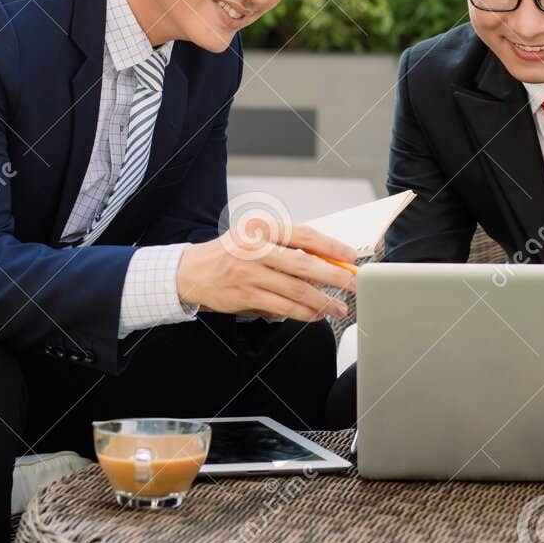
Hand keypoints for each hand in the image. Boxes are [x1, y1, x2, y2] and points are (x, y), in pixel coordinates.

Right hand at [176, 221, 356, 321]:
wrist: (191, 271)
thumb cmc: (229, 253)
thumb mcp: (255, 237)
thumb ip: (286, 245)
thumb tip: (325, 259)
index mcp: (262, 228)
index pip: (304, 234)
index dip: (331, 246)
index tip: (350, 256)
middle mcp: (256, 248)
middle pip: (304, 263)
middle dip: (334, 275)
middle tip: (352, 283)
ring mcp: (249, 273)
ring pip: (296, 289)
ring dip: (322, 300)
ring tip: (338, 306)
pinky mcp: (245, 295)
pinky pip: (283, 307)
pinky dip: (304, 313)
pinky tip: (316, 314)